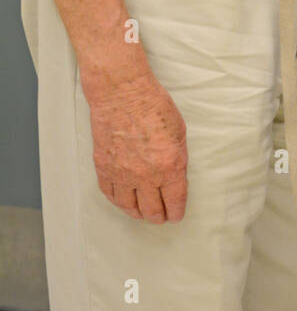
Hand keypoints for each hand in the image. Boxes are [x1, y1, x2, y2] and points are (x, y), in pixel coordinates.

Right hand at [87, 69, 187, 221]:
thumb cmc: (153, 106)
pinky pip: (110, 194)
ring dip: (138, 213)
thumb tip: (175, 177)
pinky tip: (123, 201)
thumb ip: (178, 158)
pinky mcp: (104, 167)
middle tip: (161, 217)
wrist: (122, 93)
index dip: (176, 212)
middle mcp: (145, 175)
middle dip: (159, 217)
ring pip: (129, 207)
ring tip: (142, 213)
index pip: (174, 201)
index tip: (176, 215)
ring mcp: (122, 173)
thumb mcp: (179, 132)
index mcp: (169, 166)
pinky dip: (118, 201)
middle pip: (152, 210)